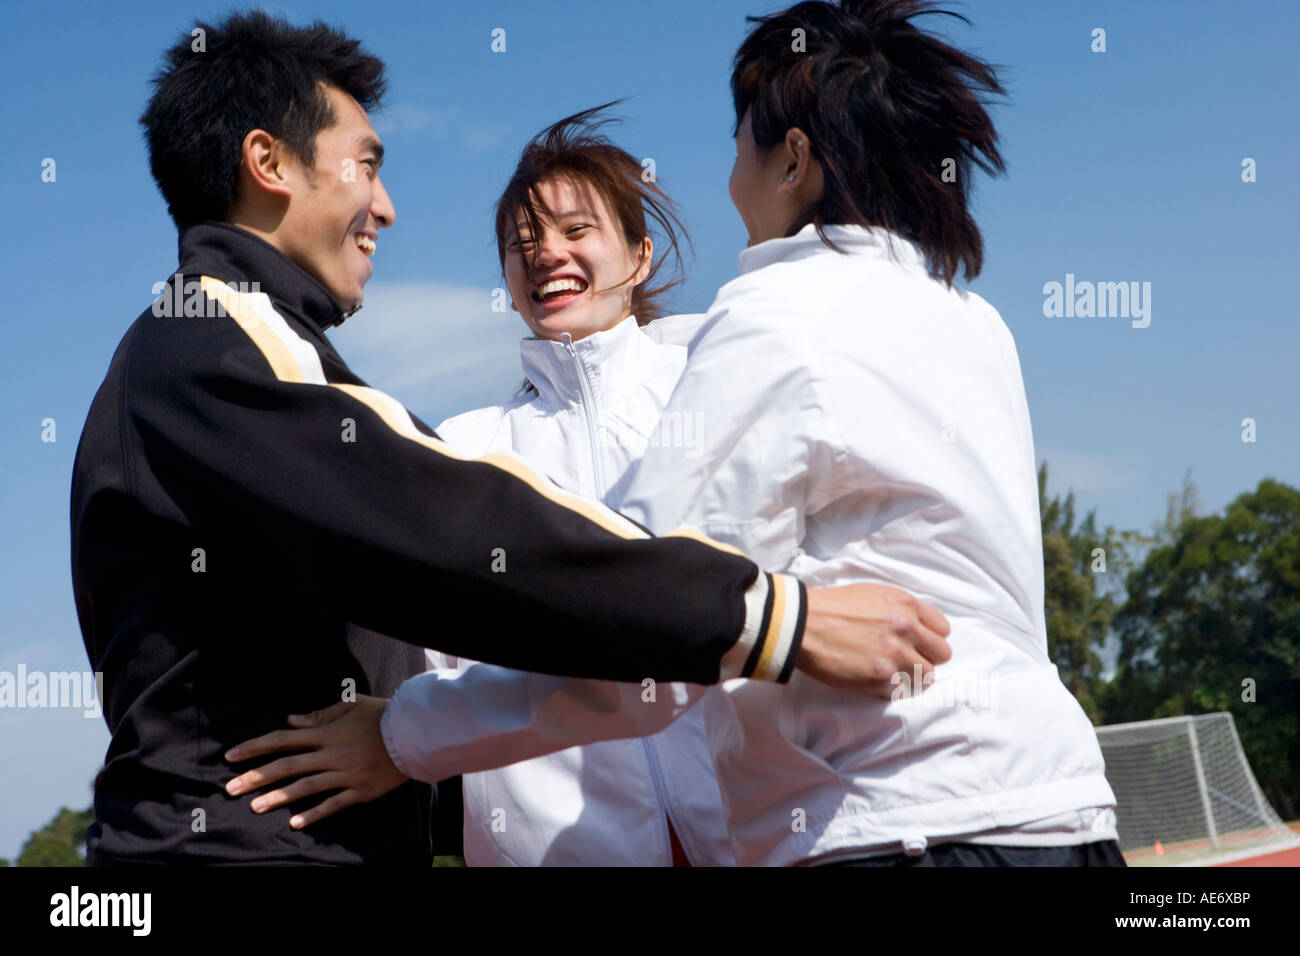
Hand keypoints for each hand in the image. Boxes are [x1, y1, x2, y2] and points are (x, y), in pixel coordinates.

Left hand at [223, 694, 407, 828]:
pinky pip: (334, 803)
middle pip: (287, 765)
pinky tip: (295, 822)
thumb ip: (320, 715)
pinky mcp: (360, 790)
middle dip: (256, 776)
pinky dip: (314, 813)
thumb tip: (290, 722)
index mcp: (327, 732)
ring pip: (305, 787)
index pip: (283, 739)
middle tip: (231, 788)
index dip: (255, 747)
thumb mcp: (351, 705)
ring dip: (278, 797)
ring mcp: (345, 774)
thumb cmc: (382, 715)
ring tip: (255, 806)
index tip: (232, 756)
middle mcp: (331, 754)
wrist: (414, 733)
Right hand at [797, 583, 951, 694]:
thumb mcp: (873, 594)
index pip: (943, 629)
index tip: (919, 642)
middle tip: (908, 659)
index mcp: (906, 605)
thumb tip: (919, 628)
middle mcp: (906, 629)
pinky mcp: (880, 679)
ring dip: (912, 676)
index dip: (930, 637)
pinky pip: (902, 690)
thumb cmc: (833, 607)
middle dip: (927, 657)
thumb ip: (902, 609)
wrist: (802, 624)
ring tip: (892, 672)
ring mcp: (895, 656)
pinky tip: (876, 678)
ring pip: (927, 676)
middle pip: (942, 654)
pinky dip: (892, 687)